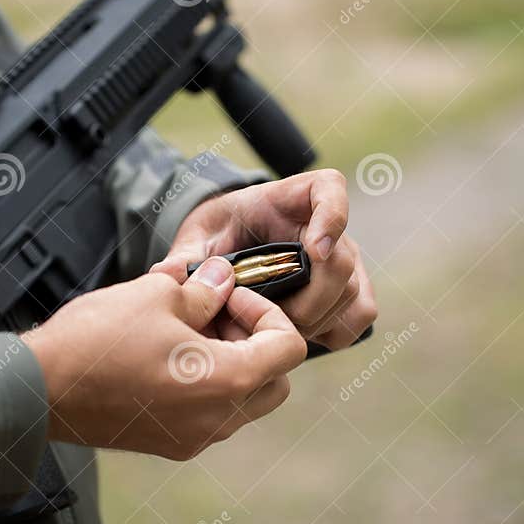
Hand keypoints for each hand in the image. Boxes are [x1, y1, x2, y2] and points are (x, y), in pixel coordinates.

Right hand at [22, 257, 306, 460]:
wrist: (38, 389)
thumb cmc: (97, 341)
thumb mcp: (158, 296)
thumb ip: (204, 289)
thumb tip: (223, 278)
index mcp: (228, 381)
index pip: (289, 347)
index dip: (267, 311)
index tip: (229, 295)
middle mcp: (220, 419)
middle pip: (275, 380)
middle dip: (257, 341)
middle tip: (217, 312)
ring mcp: (196, 438)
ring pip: (245, 400)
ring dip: (234, 362)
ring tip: (189, 329)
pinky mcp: (171, 445)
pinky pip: (212, 414)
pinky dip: (208, 384)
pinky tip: (170, 354)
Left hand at [151, 169, 377, 350]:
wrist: (233, 245)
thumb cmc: (220, 231)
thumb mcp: (199, 236)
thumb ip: (186, 255)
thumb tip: (165, 276)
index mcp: (294, 198)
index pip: (330, 190)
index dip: (331, 219)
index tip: (314, 249)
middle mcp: (328, 227)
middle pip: (342, 262)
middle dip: (307, 299)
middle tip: (268, 318)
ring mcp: (345, 259)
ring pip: (351, 295)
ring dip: (314, 321)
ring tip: (272, 329)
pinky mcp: (350, 291)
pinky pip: (359, 317)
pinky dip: (332, 332)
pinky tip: (297, 334)